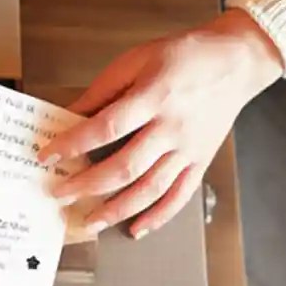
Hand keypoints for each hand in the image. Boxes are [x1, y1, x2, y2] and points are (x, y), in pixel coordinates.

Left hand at [38, 9, 283, 236]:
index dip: (74, 143)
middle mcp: (173, 127)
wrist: (238, 61)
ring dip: (117, 210)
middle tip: (60, 194)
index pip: (107, 127)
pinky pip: (179, 196)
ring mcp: (189, 149)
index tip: (48, 155)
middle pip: (126, 166)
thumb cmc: (186, 56)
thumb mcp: (137, 61)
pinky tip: (136, 229)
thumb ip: (101, 91)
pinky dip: (158, 217)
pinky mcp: (201, 161)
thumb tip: (67, 115)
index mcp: (155, 96)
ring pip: (150, 189)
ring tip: (90, 221)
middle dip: (88, 185)